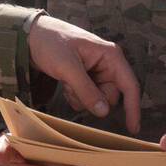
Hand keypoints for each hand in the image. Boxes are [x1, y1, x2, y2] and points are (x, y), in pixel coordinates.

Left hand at [27, 15, 140, 133]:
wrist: (32, 36)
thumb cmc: (51, 43)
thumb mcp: (67, 67)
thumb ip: (86, 90)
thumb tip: (104, 111)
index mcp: (111, 56)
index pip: (129, 85)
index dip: (133, 108)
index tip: (133, 129)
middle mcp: (107, 64)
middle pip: (110, 96)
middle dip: (92, 99)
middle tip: (72, 86)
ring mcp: (97, 72)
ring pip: (98, 100)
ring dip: (81, 98)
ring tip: (66, 82)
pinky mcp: (86, 78)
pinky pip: (87, 98)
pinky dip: (76, 96)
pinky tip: (65, 84)